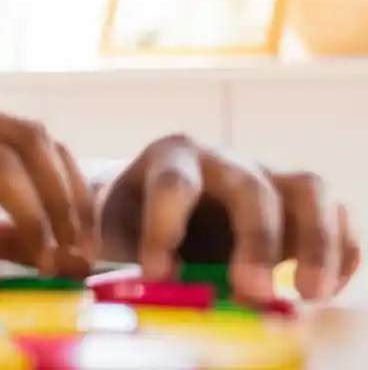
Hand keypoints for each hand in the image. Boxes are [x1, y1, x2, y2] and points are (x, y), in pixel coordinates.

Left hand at [101, 134, 361, 302]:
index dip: (164, 230)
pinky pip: (336, 216)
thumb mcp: (110, 228)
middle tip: (251, 291)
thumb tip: (136, 280)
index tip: (157, 276)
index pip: (172, 185)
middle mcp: (224, 160)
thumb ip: (116, 252)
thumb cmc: (129, 219)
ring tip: (309, 293)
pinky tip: (327, 290)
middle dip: (254, 239)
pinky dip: (341, 251)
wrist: (153, 207)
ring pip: (308, 189)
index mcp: (170, 158)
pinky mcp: (299, 204)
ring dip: (315, 242)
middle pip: (250, 187)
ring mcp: (267, 176)